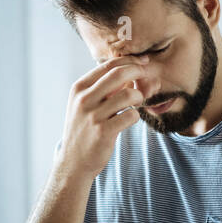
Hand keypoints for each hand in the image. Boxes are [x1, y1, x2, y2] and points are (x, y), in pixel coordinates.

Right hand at [54, 54, 149, 180]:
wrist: (73, 162)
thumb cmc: (84, 129)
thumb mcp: (85, 104)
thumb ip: (104, 88)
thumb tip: (131, 70)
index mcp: (79, 88)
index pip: (108, 65)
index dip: (130, 61)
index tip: (143, 62)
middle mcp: (84, 99)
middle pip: (119, 74)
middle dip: (139, 72)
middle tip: (148, 79)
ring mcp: (93, 116)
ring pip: (128, 95)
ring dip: (139, 97)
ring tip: (137, 103)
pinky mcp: (103, 132)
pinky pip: (131, 116)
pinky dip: (136, 116)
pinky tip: (131, 119)